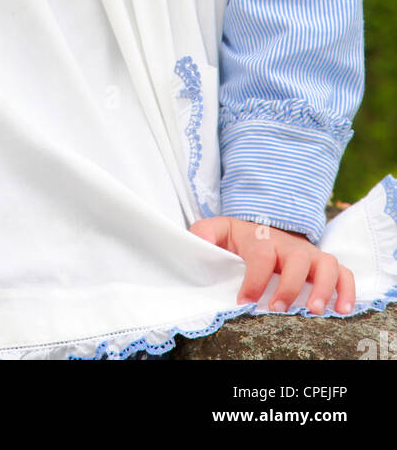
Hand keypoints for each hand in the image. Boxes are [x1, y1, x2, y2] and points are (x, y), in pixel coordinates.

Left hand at [188, 215, 355, 314]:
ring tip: (316, 311)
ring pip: (326, 264)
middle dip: (290, 286)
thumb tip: (193, 242)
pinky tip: (343, 310)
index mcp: (261, 238)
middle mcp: (289, 245)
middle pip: (296, 259)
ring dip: (324, 288)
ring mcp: (309, 254)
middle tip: (279, 309)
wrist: (263, 229)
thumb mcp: (218, 232)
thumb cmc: (239, 238)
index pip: (261, 254)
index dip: (254, 279)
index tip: (244, 301)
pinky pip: (344, 273)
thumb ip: (204, 234)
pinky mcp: (323, 265)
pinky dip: (347, 289)